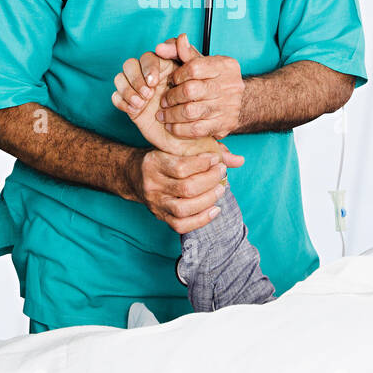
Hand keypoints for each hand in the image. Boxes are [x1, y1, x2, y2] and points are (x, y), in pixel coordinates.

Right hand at [112, 55, 209, 155]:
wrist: (187, 139)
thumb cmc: (194, 110)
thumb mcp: (197, 83)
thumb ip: (190, 59)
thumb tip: (182, 36)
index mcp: (163, 68)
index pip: (149, 56)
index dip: (149, 66)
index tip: (155, 79)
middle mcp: (148, 77)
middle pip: (130, 64)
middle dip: (136, 78)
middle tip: (148, 93)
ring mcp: (137, 90)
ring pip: (119, 77)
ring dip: (128, 89)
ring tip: (141, 103)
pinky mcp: (129, 105)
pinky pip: (115, 96)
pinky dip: (122, 101)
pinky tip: (135, 110)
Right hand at [124, 148, 245, 234]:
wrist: (133, 175)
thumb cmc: (162, 157)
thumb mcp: (175, 147)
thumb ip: (205, 150)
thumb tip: (238, 160)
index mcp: (153, 163)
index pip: (181, 167)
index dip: (203, 164)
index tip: (217, 159)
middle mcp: (152, 185)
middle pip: (185, 189)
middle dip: (210, 181)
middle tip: (222, 173)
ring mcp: (155, 204)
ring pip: (183, 209)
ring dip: (207, 200)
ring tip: (220, 190)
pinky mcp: (160, 217)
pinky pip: (181, 225)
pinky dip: (201, 220)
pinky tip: (215, 209)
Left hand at [152, 33, 243, 139]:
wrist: (241, 102)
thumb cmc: (213, 79)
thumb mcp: (201, 61)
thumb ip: (180, 52)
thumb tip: (160, 48)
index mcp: (225, 66)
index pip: (194, 68)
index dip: (177, 75)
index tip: (171, 80)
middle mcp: (230, 85)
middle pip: (190, 91)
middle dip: (171, 97)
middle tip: (163, 101)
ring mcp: (228, 106)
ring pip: (191, 112)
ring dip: (171, 114)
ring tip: (162, 115)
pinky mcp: (224, 125)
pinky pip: (196, 129)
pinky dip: (179, 129)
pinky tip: (171, 126)